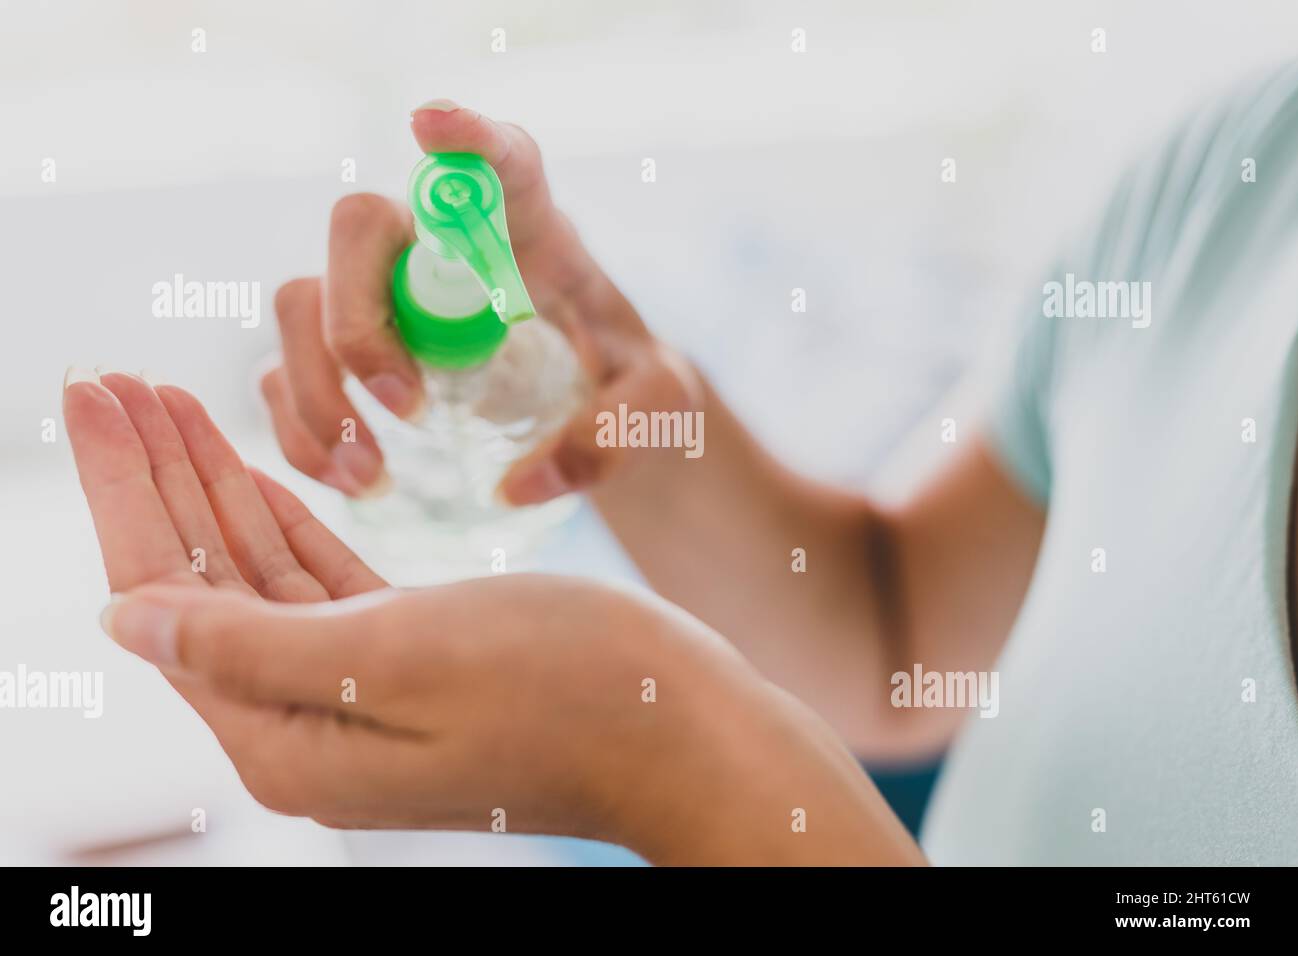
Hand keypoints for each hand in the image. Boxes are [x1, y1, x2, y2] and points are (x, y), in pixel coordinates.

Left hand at [65, 371, 919, 863]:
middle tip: (111, 382)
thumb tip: (125, 618)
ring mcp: (362, 694)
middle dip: (157, 473)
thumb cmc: (567, 688)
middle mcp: (311, 722)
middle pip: (204, 578)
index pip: (171, 594)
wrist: (685, 730)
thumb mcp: (401, 656)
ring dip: (215, 483)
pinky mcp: (411, 661)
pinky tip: (254, 475)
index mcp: (291, 734)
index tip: (94, 395)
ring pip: (259, 572)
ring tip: (168, 404)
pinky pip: (319, 583)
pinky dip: (283, 521)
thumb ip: (253, 643)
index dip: (126, 487)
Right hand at [262, 99, 702, 504]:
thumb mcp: (654, 404)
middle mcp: (440, 247)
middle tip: (411, 407)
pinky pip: (284, 374)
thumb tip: (522, 485)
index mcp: (531, 231)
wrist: (589, 408)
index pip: (503, 162)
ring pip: (298, 301)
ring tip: (371, 475)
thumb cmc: (623, 382)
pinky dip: (300, 433)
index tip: (429, 124)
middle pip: (358, 228)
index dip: (468, 136)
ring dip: (316, 391)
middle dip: (359, 318)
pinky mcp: (347, 353)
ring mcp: (382, 296)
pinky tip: (350, 480)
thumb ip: (615, 431)